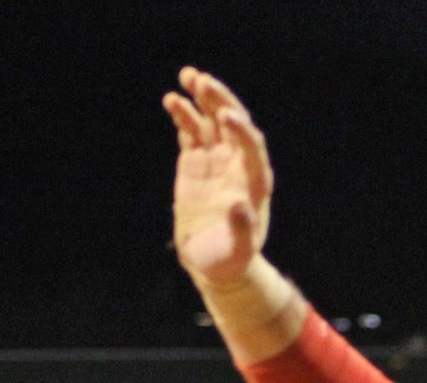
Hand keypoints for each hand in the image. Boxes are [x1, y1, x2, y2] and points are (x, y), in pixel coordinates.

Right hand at [162, 67, 272, 286]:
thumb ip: (242, 229)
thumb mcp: (237, 251)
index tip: (225, 116)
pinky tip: (172, 100)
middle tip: (202, 80)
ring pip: (212, 122)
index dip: (240, 130)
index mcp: (254, 183)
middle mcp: (238, 166)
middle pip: (233, 125)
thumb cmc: (229, 260)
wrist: (213, 263)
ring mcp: (217, 161)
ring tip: (187, 76)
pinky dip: (184, 115)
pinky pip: (192, 133)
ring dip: (202, 99)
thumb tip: (241, 206)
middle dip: (220, 101)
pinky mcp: (196, 163)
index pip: (252, 148)